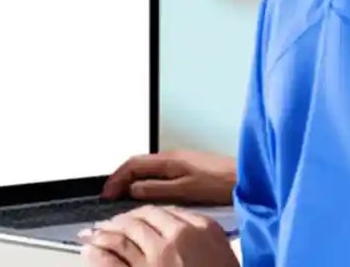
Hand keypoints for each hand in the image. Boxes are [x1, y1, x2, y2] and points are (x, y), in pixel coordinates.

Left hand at [79, 206, 237, 266]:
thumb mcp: (222, 256)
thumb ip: (201, 240)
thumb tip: (177, 233)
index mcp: (202, 229)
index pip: (166, 211)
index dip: (146, 215)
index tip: (138, 218)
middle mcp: (178, 238)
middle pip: (141, 218)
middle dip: (123, 221)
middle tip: (111, 225)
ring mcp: (158, 257)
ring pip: (122, 234)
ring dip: (104, 233)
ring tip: (93, 235)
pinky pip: (111, 259)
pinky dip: (98, 253)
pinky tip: (91, 251)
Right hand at [102, 151, 235, 204]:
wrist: (243, 176)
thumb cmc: (219, 182)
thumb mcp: (184, 190)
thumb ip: (157, 189)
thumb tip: (134, 189)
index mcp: (168, 160)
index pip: (132, 164)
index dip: (116, 178)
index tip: (106, 192)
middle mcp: (171, 156)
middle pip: (137, 163)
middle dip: (120, 177)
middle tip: (110, 193)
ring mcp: (179, 160)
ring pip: (147, 167)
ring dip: (132, 178)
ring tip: (123, 194)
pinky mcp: (186, 166)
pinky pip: (157, 171)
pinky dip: (145, 179)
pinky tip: (146, 191)